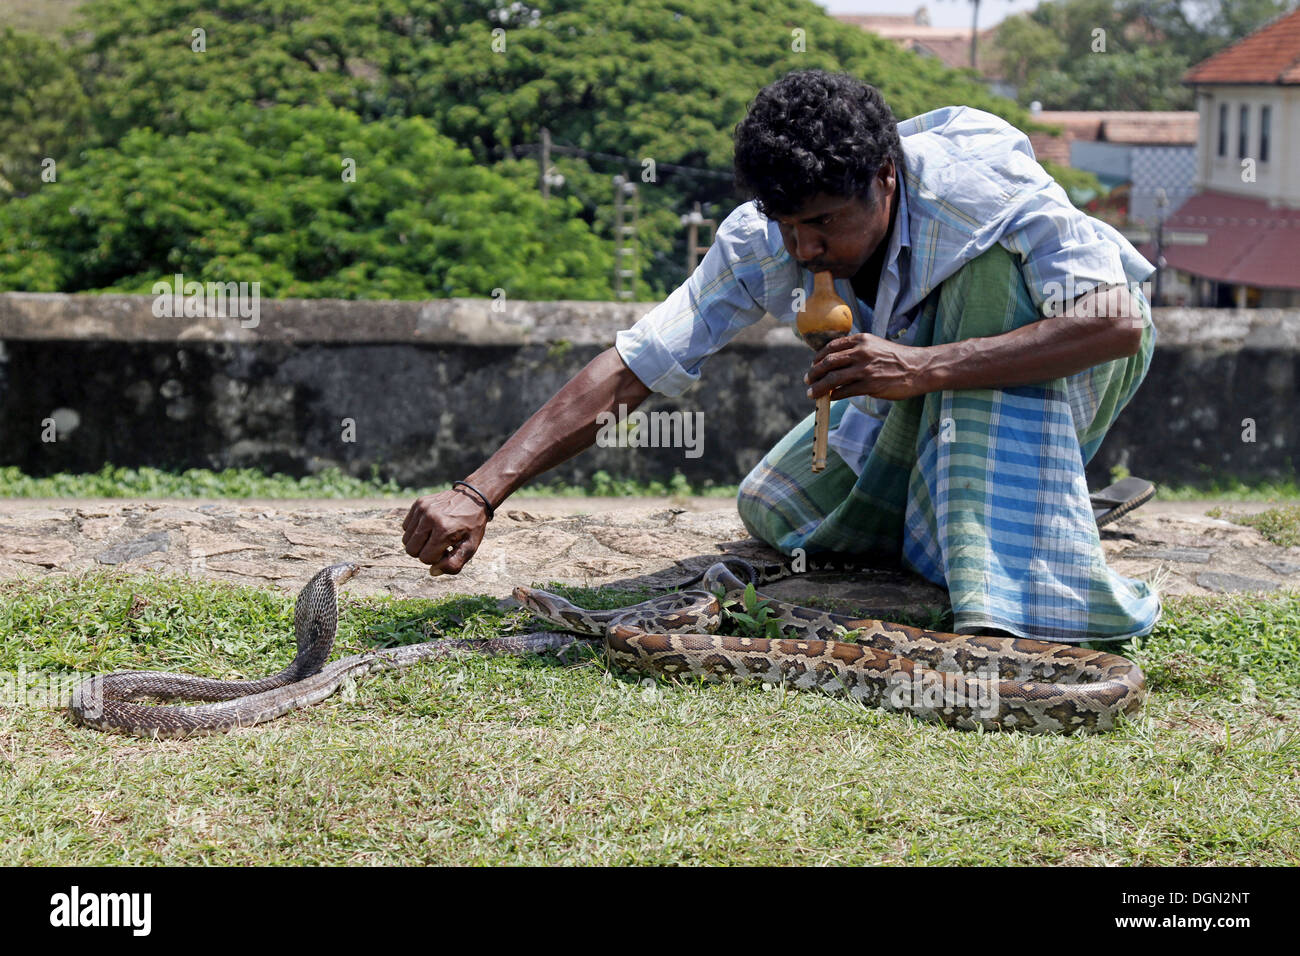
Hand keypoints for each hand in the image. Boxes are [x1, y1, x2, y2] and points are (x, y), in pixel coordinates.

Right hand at [402, 488, 489, 574]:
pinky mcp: (418, 503)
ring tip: (434, 536)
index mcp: (444, 530)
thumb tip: (432, 571)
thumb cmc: (472, 526)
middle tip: (439, 545)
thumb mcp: (470, 547)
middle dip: (424, 552)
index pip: (425, 558)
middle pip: (411, 550)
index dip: (436, 559)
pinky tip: (430, 527)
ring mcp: (423, 509)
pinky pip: (406, 527)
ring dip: (419, 542)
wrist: (473, 498)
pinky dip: (415, 531)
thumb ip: (453, 564)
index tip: (447, 550)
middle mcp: (430, 518)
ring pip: (406, 540)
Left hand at [804, 333, 928, 401]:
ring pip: (832, 379)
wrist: (919, 368)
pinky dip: (834, 395)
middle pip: (828, 363)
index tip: (813, 365)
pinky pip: (845, 391)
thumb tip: (835, 363)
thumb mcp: (875, 346)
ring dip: (819, 387)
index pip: (831, 347)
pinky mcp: (870, 385)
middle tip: (807, 380)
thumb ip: (857, 350)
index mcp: (861, 340)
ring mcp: (865, 369)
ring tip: (812, 393)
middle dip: (814, 373)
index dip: (818, 357)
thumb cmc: (897, 358)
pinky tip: (831, 397)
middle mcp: (861, 352)